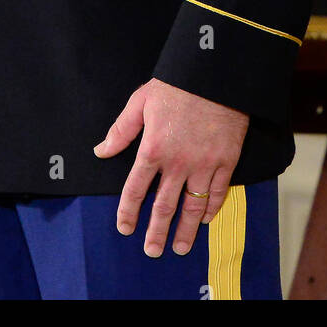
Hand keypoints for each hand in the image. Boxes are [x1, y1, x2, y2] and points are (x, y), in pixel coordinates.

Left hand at [94, 79, 248, 257]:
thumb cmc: (176, 85)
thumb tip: (101, 151)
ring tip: (180, 248)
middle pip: (164, 205)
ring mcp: (204, 164)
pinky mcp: (226, 161)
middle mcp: (177, 162)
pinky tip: (205, 220)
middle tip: (152, 251)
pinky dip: (211, 209)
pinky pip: (218, 192)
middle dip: (157, 231)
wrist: (214, 75)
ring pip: (193, 206)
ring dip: (186, 230)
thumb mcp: (140, 101)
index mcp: (153, 148)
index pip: (136, 188)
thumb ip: (121, 130)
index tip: (125, 228)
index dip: (128, 211)